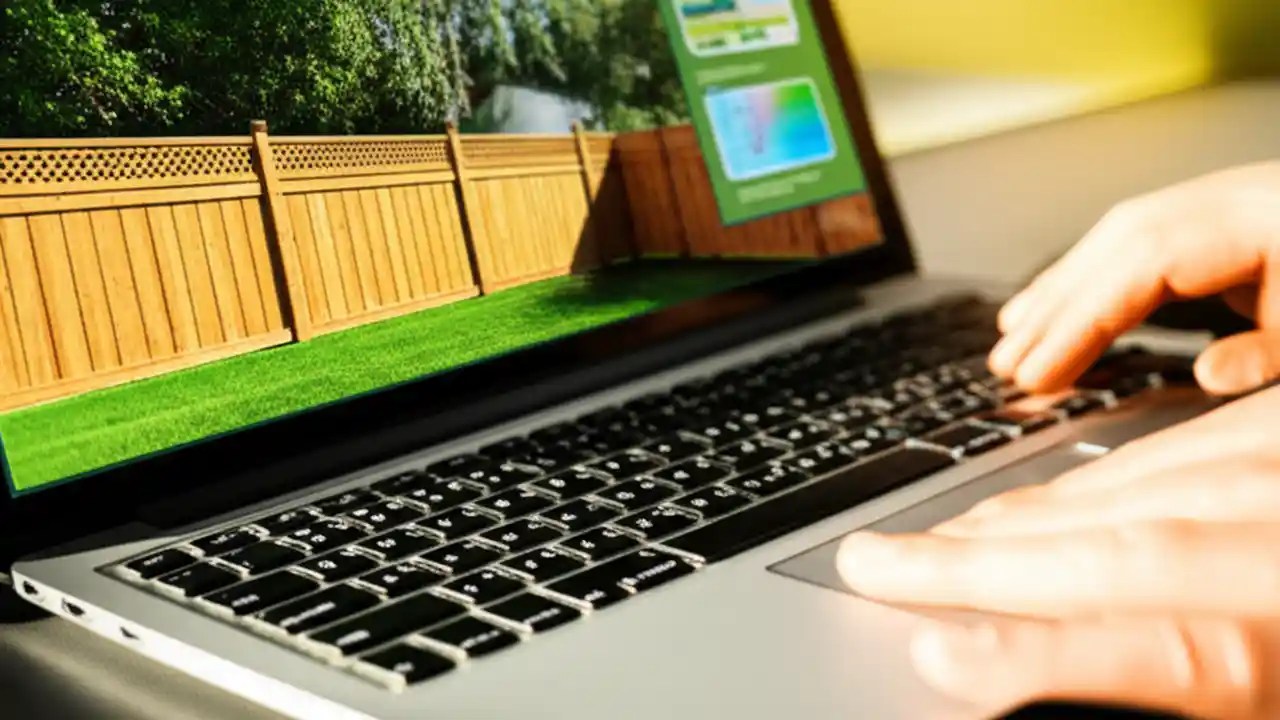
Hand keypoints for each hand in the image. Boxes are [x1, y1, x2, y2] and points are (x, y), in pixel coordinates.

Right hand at [836, 388, 1279, 718]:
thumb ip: (1198, 673)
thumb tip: (1047, 687)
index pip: (1172, 654)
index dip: (1047, 657)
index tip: (940, 656)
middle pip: (1119, 552)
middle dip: (978, 561)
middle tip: (875, 564)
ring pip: (1133, 485)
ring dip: (1020, 514)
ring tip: (943, 538)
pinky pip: (1181, 439)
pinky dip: (1099, 472)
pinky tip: (1050, 489)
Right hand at [989, 161, 1279, 394]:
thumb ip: (1269, 352)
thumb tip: (1209, 375)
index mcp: (1257, 216)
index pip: (1143, 265)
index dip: (1081, 321)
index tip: (1040, 371)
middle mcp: (1229, 199)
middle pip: (1116, 247)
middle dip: (1053, 306)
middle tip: (1007, 361)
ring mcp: (1222, 202)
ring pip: (1118, 238)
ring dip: (1062, 287)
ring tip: (1015, 333)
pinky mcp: (1222, 219)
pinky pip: (1139, 240)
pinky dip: (1094, 273)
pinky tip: (1065, 298)